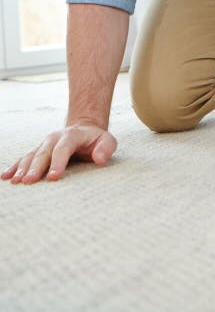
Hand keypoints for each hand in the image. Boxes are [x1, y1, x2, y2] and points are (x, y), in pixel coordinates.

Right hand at [1, 124, 116, 183]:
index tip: (53, 177)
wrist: (84, 130)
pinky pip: (23, 158)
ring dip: (22, 169)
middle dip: (35, 167)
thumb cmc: (96, 140)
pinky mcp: (38, 151)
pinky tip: (6, 176)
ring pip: (31, 156)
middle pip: (43, 153)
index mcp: (71, 136)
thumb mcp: (107, 141)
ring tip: (17, 182)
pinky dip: (14, 167)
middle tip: (29, 181)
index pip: (63, 149)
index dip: (58, 162)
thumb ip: (106, 148)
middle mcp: (54, 138)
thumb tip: (99, 159)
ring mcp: (44, 145)